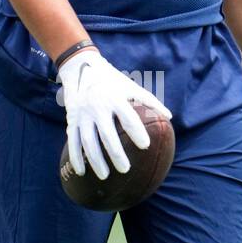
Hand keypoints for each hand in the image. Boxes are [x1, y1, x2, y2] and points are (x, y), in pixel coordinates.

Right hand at [58, 47, 172, 180]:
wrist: (80, 66)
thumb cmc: (112, 80)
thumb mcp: (130, 86)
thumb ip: (149, 101)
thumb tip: (169, 117)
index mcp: (115, 98)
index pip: (128, 117)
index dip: (137, 132)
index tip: (145, 146)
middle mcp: (98, 107)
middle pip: (107, 134)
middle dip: (116, 153)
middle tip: (126, 169)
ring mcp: (83, 114)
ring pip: (88, 141)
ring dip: (95, 160)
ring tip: (105, 175)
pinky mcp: (72, 119)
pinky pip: (72, 141)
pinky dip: (75, 157)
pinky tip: (81, 172)